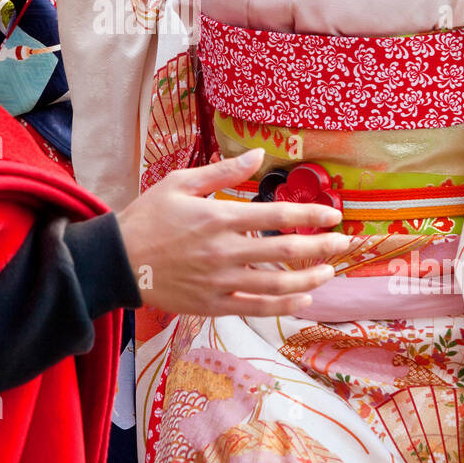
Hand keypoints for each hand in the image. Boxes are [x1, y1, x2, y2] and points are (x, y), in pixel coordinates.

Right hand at [116, 149, 352, 317]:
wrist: (117, 260)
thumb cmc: (148, 217)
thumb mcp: (180, 183)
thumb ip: (223, 172)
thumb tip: (258, 154)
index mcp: (219, 218)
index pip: (278, 216)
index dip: (311, 216)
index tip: (334, 216)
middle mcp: (224, 251)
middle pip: (286, 251)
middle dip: (323, 248)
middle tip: (346, 243)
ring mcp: (220, 281)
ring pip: (277, 285)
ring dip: (310, 279)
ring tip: (330, 272)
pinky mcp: (213, 304)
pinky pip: (256, 308)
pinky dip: (284, 306)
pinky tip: (303, 299)